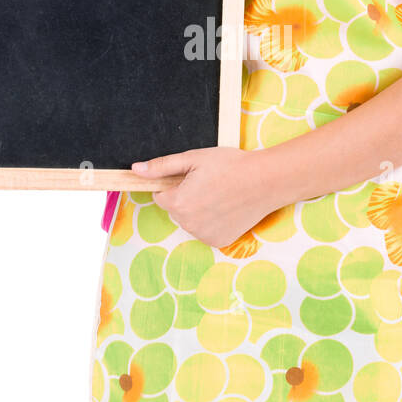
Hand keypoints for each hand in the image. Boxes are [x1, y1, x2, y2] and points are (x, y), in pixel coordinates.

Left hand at [132, 146, 272, 248]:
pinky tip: (226, 209)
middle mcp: (188, 224)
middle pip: (175, 210)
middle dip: (186, 198)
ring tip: (220, 195)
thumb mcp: (194, 158)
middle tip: (210, 184)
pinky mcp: (218, 242)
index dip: (175, 185)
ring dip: (198, 211)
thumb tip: (135, 169)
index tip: (195, 178)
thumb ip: (161, 166)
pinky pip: (205, 231)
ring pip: (190, 221)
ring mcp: (203, 235)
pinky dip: (212, 222)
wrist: (266, 181)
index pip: (161, 197)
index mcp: (178, 203)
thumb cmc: (231, 165)